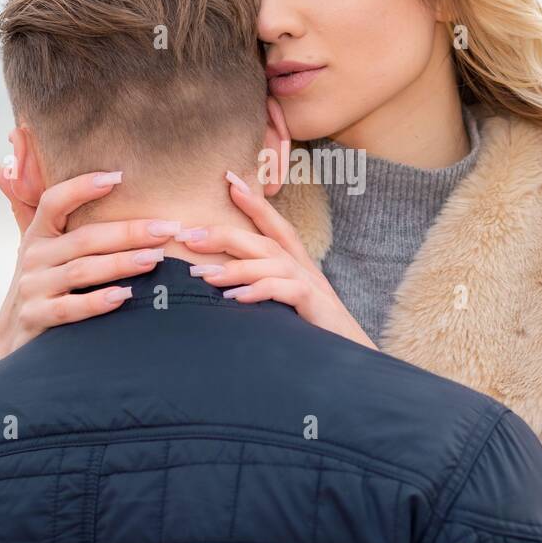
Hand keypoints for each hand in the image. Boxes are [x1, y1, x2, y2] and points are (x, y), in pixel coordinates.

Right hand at [0, 167, 181, 366]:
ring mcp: (32, 288)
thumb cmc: (45, 286)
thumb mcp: (48, 253)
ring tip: (155, 258)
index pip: (53, 201)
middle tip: (165, 229)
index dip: (81, 187)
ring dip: (121, 263)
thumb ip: (68, 226)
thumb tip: (110, 188)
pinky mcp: (36, 317)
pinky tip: (124, 296)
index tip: (118, 177)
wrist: (13, 336)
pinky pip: (69, 308)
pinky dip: (97, 302)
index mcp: (38, 234)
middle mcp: (33, 257)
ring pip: (81, 271)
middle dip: (128, 232)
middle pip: (83, 239)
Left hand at [178, 171, 376, 350]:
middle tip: (189, 236)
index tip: (229, 181)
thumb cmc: (316, 335)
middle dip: (226, 234)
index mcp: (298, 266)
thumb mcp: (287, 309)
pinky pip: (287, 291)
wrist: (352, 361)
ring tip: (204, 275)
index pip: (275, 227)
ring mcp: (313, 287)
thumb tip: (224, 289)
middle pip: (265, 241)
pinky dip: (261, 290)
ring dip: (236, 267)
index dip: (255, 204)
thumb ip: (264, 294)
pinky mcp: (317, 307)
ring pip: (273, 264)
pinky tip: (237, 298)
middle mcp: (305, 270)